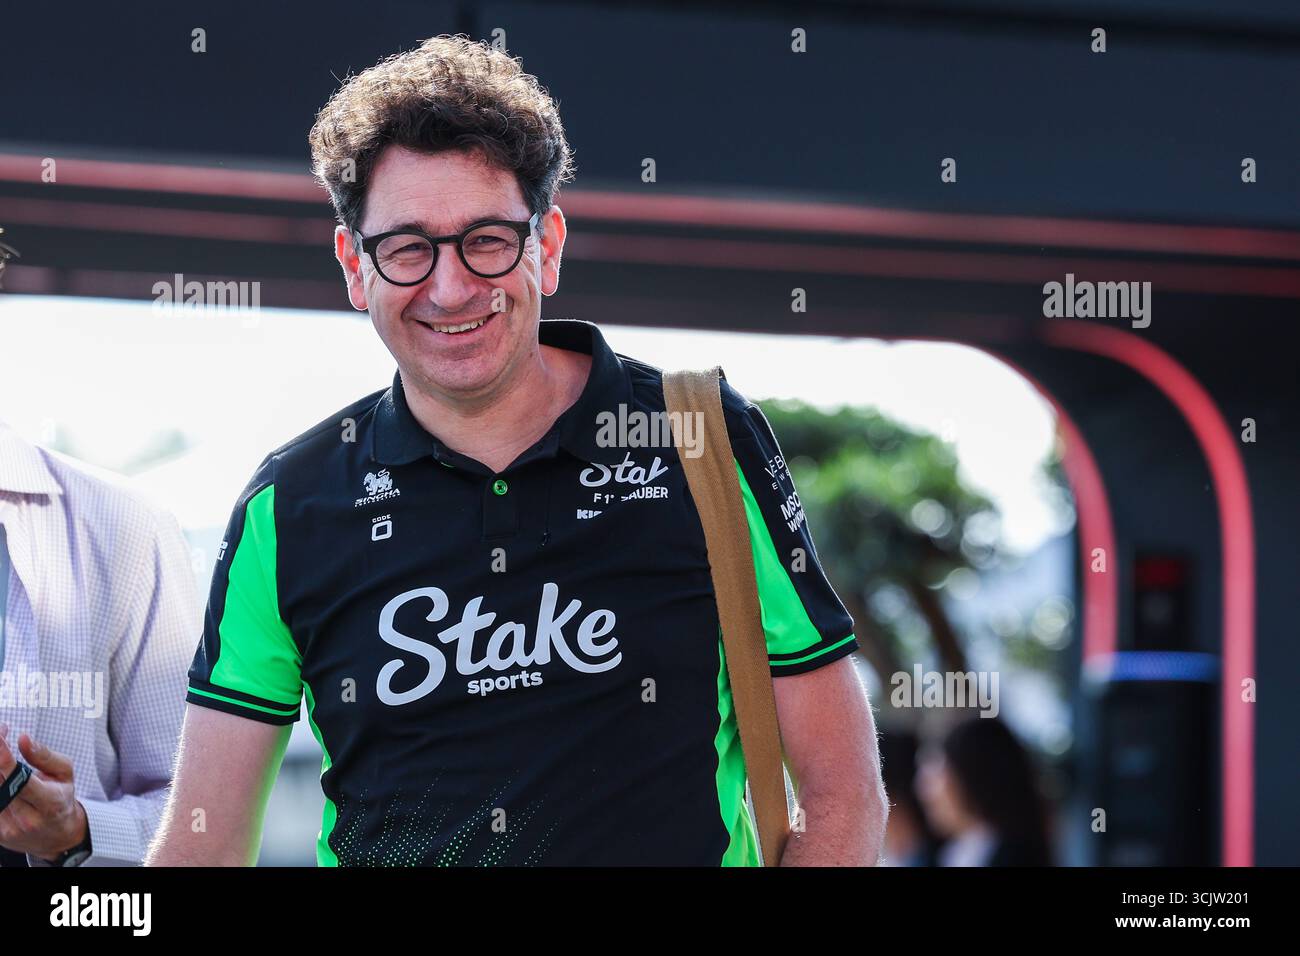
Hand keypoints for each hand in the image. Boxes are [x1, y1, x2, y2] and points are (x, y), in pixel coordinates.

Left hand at [0, 722, 88, 861]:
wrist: (57, 837)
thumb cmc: (61, 799)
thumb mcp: (65, 773)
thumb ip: (44, 756)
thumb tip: (23, 738)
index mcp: (49, 803)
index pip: (20, 781)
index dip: (3, 758)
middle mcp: (26, 818)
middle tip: (0, 734)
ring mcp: (7, 828)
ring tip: (0, 750)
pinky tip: (1, 773)